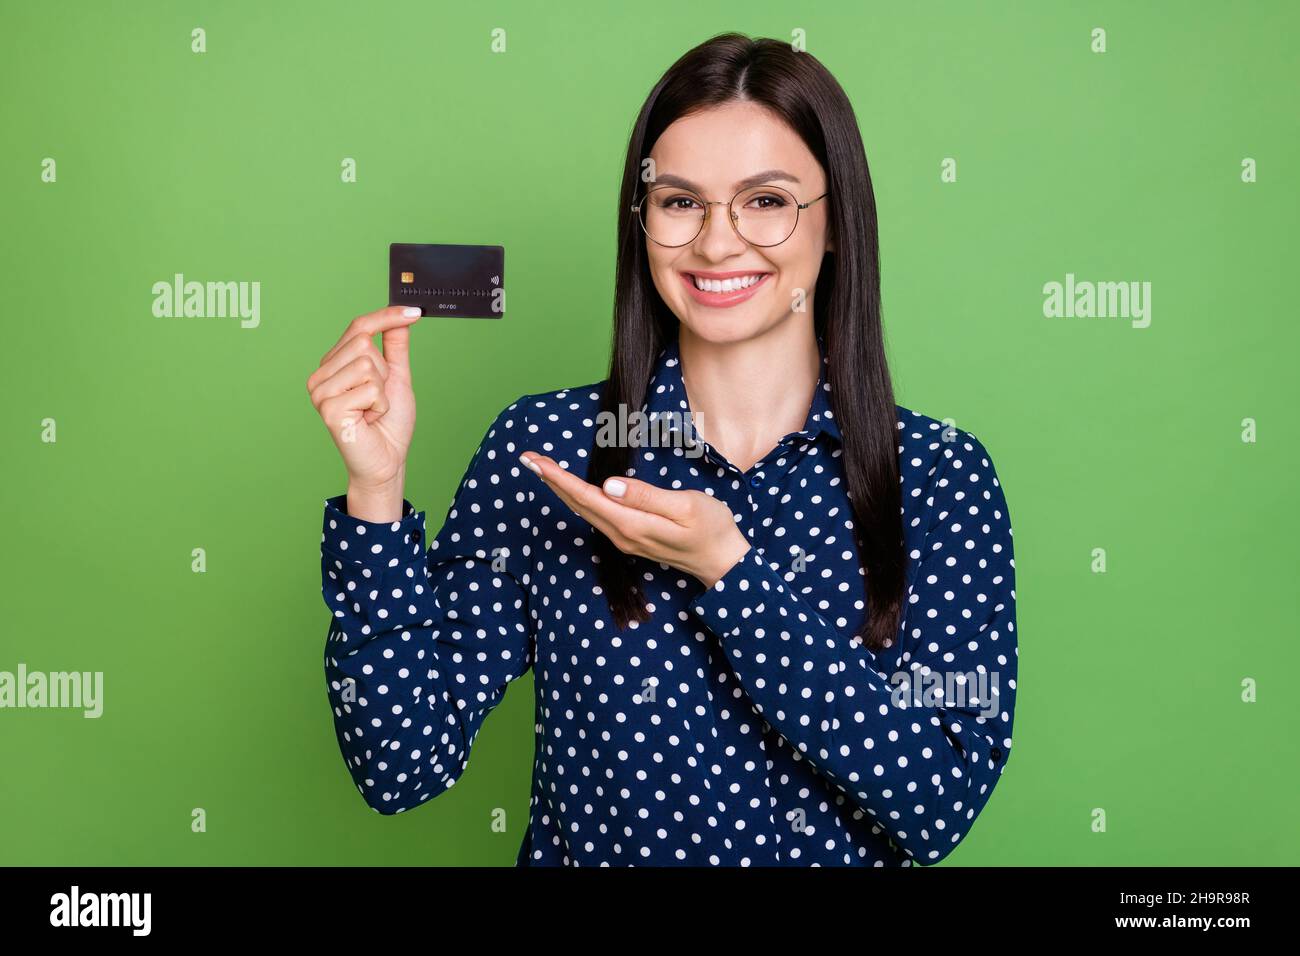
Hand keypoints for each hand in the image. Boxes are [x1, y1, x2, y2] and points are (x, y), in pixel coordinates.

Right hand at [307, 306, 421, 516]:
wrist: (387, 461)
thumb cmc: (389, 424)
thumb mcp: (397, 379)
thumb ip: (395, 348)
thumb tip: (401, 318)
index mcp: (335, 364)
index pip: (358, 327)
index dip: (386, 316)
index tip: (415, 311)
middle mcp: (322, 374)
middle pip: (364, 343)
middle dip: (384, 371)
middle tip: (379, 398)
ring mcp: (321, 390)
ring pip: (366, 364)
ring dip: (382, 391)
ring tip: (373, 410)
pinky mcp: (328, 407)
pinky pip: (369, 388)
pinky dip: (380, 405)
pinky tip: (369, 419)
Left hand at [518, 451, 750, 587]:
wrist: (723, 560)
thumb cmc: (711, 528)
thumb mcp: (685, 506)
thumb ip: (646, 496)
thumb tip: (609, 486)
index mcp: (631, 524)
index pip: (586, 496)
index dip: (558, 477)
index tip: (535, 460)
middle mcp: (621, 534)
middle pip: (578, 504)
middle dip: (550, 481)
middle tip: (526, 458)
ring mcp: (624, 539)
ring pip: (584, 511)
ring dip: (560, 490)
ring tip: (541, 470)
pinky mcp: (630, 537)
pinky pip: (595, 516)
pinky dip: (577, 498)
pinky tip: (571, 490)